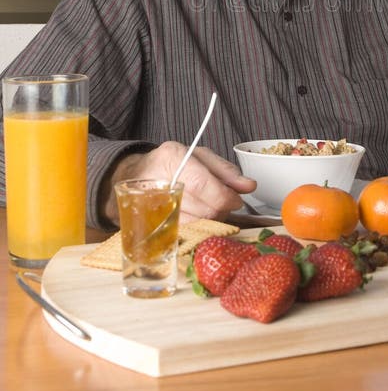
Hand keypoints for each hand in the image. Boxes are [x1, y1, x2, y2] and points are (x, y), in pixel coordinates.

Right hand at [101, 141, 256, 225]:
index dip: (225, 197)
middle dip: (221, 209)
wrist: (136, 176)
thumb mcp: (201, 158)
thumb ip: (226, 171)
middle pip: (202, 208)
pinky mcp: (153, 225)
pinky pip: (185, 233)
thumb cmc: (174, 165)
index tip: (236, 200)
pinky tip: (197, 217)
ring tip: (209, 208)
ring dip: (211, 220)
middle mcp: (158, 180)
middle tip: (223, 203)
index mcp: (172, 157)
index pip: (202, 184)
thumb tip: (249, 186)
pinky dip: (197, 227)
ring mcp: (152, 205)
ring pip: (195, 224)